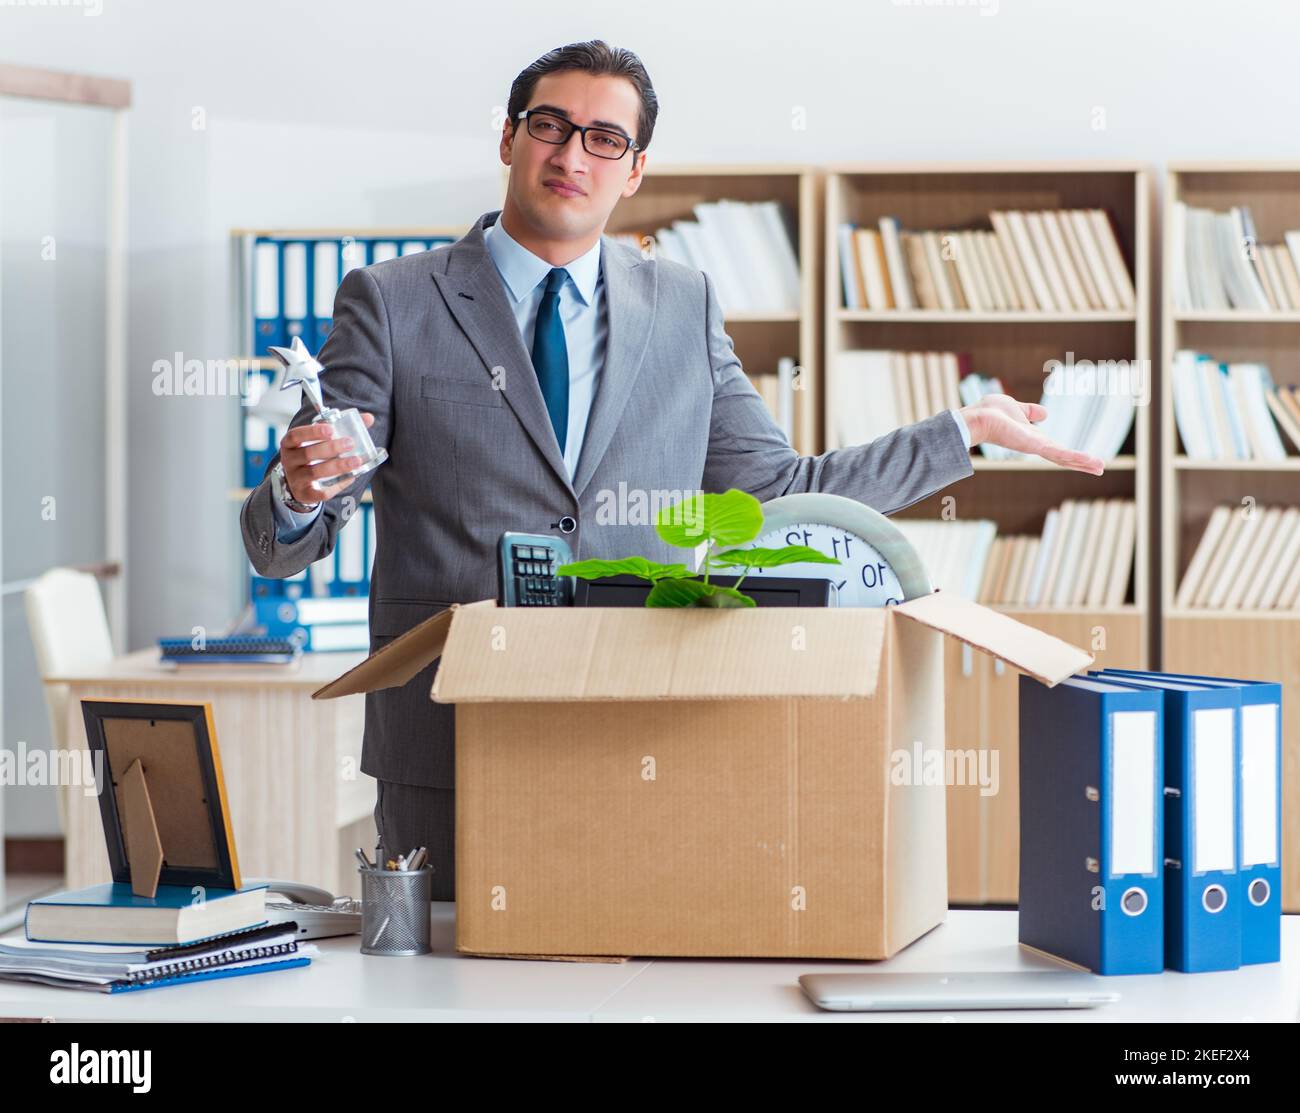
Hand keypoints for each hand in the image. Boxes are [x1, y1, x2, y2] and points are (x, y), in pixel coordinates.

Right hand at [278, 413, 376, 502]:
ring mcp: (295, 478)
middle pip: (307, 453)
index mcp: (290, 444)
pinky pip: (320, 492)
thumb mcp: (320, 440)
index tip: (331, 429)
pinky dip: (336, 485)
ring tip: (356, 461)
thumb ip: (342, 427)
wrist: (299, 483)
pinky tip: (350, 478)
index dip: (312, 432)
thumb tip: (368, 418)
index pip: (296, 435)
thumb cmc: (313, 455)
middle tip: (350, 443)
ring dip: (337, 466)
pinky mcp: (304, 494)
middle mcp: (289, 461)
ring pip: (315, 472)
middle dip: (330, 448)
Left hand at [961, 395, 1103, 474]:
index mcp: (1033, 438)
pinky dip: (1075, 458)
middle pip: (1062, 457)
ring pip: (1063, 458)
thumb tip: (1043, 414)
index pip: (1056, 449)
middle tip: (1100, 469)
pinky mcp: (1035, 446)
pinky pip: (1059, 453)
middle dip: (1081, 463)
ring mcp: (1036, 448)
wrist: (978, 417)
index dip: (1071, 453)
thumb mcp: (1017, 409)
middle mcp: (1035, 446)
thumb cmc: (991, 413)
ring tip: (1100, 468)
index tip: (1086, 459)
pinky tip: (1090, 461)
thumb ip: (1030, 412)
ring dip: (1083, 463)